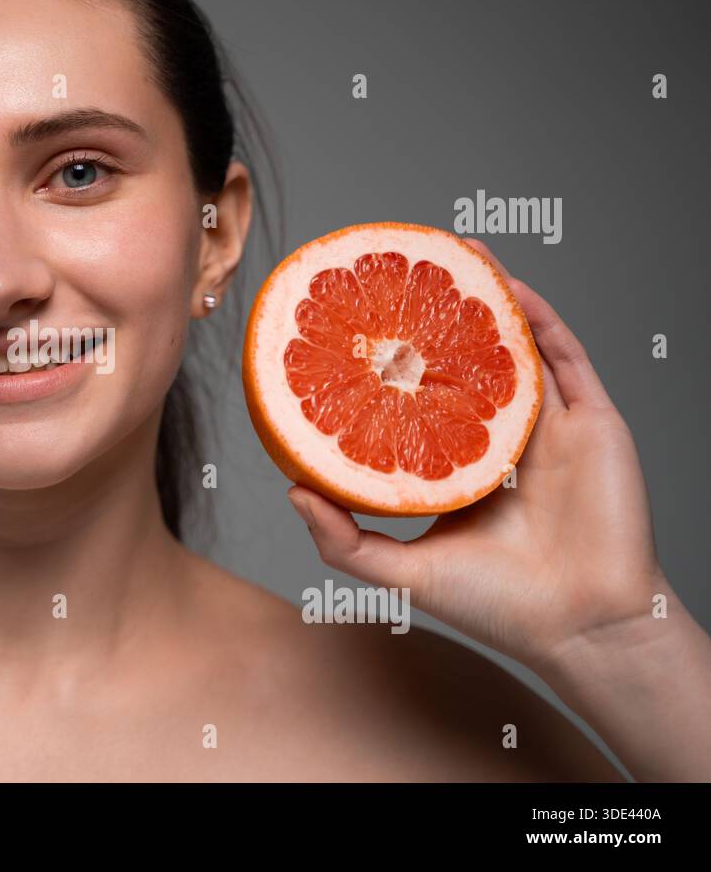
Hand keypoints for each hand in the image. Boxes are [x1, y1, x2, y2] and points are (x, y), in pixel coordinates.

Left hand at [287, 239, 663, 670]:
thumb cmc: (497, 606)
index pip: (421, 401)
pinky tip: (506, 286)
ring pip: (515, 346)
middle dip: (439, 315)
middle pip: (466, 362)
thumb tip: (290, 490)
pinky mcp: (591, 423)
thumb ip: (342, 539)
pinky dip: (537, 318)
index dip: (394, 363)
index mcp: (460, 467)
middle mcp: (502, 439)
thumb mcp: (401, 570)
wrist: (579, 627)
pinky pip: (565, 357)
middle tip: (404, 270)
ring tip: (457, 253)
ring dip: (489, 297)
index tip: (357, 325)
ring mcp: (548, 427)